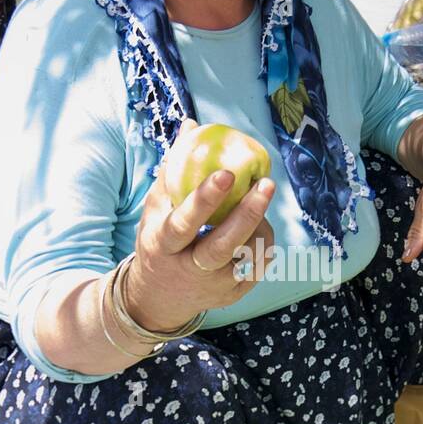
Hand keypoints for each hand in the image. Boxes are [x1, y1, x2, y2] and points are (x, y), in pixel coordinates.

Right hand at [127, 119, 275, 327]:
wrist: (157, 299)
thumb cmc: (159, 240)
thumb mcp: (155, 207)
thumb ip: (174, 168)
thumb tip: (192, 124)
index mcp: (164, 244)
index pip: (184, 222)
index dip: (205, 199)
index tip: (226, 173)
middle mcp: (188, 268)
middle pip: (222, 245)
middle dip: (247, 214)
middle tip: (266, 184)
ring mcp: (212, 286)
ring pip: (246, 256)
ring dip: (259, 225)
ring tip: (259, 201)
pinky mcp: (230, 295)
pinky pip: (257, 267)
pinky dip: (263, 245)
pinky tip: (259, 228)